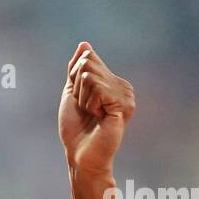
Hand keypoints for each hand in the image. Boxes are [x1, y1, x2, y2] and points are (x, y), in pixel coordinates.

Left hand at [58, 42, 134, 174]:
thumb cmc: (76, 128)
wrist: (80, 154)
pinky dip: (89, 103)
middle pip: (87, 65)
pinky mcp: (124, 105)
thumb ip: (77, 69)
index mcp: (113, 83)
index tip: (81, 102)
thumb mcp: (72, 93)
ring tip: (92, 115)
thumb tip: (84, 44)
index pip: (87, 61)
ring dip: (82, 98)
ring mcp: (126, 95)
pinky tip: (98, 117)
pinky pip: (97, 88)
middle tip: (85, 110)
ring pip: (90, 76)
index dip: (75, 81)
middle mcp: (123, 87)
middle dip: (77, 89)